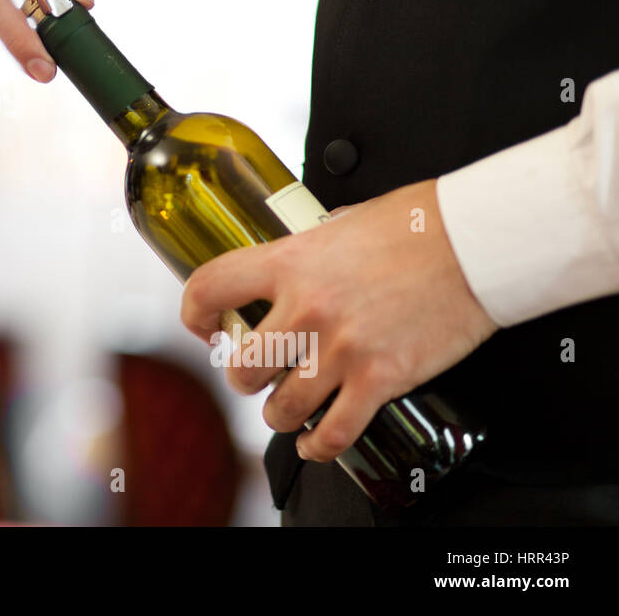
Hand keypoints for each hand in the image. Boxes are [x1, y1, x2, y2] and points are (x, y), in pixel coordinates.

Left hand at [179, 178, 498, 461]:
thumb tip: (298, 257)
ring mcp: (341, 349)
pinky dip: (320, 446)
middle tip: (256, 371)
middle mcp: (306, 309)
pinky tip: (316, 441)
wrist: (475, 243)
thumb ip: (310, 247)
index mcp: (289, 262)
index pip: (209, 288)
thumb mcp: (341, 222)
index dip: (195, 313)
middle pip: (241, 367)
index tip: (205, 325)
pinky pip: (334, 433)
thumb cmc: (417, 225)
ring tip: (288, 405)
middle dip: (243, 376)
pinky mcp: (380, 379)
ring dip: (281, 413)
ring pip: (281, 408)